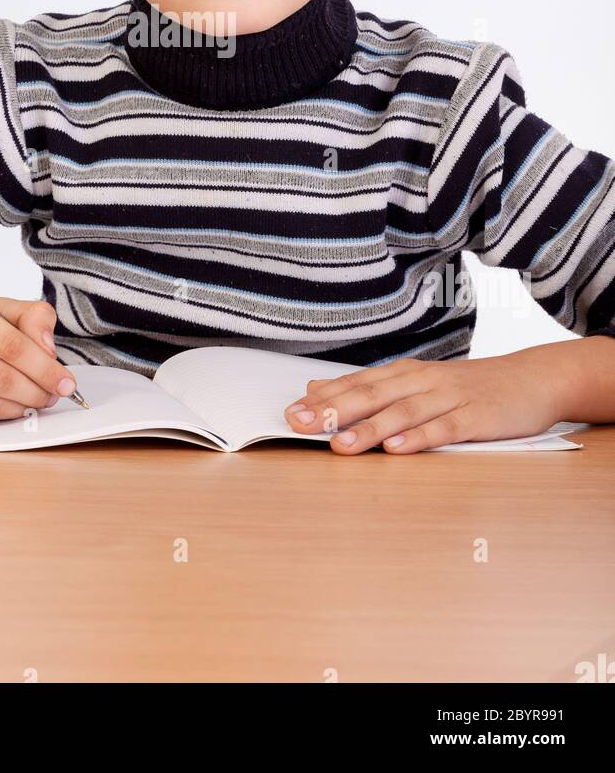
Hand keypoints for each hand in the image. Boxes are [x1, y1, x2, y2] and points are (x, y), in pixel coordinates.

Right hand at [0, 294, 78, 423]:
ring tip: (36, 402)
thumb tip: (50, 348)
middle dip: (38, 390)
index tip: (66, 380)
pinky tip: (9, 409)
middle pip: (2, 377)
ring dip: (21, 408)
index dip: (45, 367)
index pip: (12, 344)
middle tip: (54, 395)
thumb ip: (28, 317)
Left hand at [283, 346, 567, 453]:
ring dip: (370, 429)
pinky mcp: (475, 417)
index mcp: (405, 374)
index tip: (289, 413)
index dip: (323, 399)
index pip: (357, 384)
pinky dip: (419, 438)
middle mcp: (422, 381)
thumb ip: (368, 388)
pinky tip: (397, 449)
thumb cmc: (468, 387)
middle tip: (301, 425)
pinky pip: (444, 428)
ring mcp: (450, 398)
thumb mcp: (416, 382)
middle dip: (334, 411)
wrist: (532, 380)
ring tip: (340, 445)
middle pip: (373, 395)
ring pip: (403, 412)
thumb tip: (315, 390)